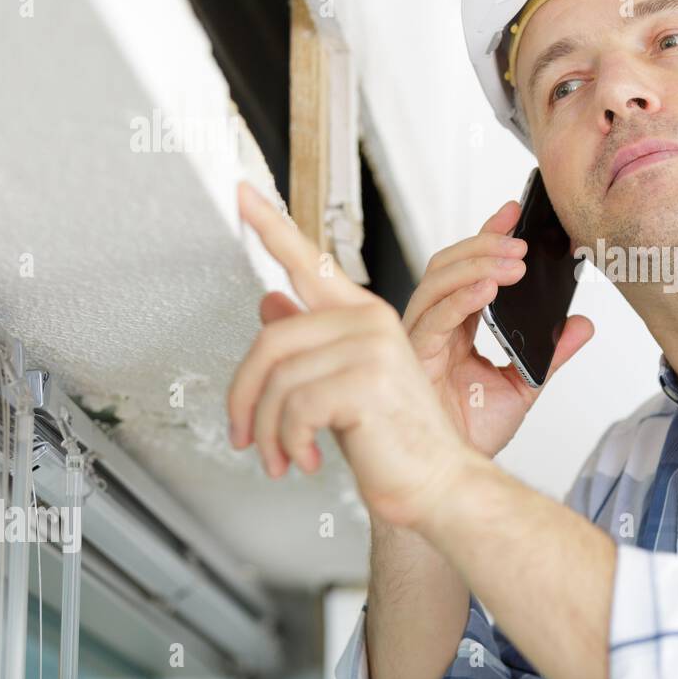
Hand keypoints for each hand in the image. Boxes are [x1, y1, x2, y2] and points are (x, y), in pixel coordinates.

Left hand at [226, 181, 469, 527]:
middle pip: (271, 341)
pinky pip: (293, 407)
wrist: (435, 484)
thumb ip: (308, 346)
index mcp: (365, 318)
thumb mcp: (339, 389)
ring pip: (277, 379)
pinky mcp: (367, 380)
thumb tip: (269, 302)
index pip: (310, 263)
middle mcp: (371, 323)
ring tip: (282, 455)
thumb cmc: (394, 444)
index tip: (242, 193)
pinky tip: (307, 458)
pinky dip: (288, 443)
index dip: (271, 226)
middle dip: (244, 397)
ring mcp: (372, 347)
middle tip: (246, 435)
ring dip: (267, 431)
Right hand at [402, 199, 593, 457]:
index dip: (488, 235)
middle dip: (485, 244)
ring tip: (514, 260)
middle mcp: (433, 325)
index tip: (516, 211)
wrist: (450, 476)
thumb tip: (584, 325)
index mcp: (456, 326)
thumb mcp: (524, 385)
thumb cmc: (471, 433)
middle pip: (449, 265)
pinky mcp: (413, 356)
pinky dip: (462, 297)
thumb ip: (550, 353)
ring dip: (477, 263)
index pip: (470, 268)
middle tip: (522, 240)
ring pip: (438, 281)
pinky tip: (489, 288)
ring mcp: (419, 337)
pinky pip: (434, 317)